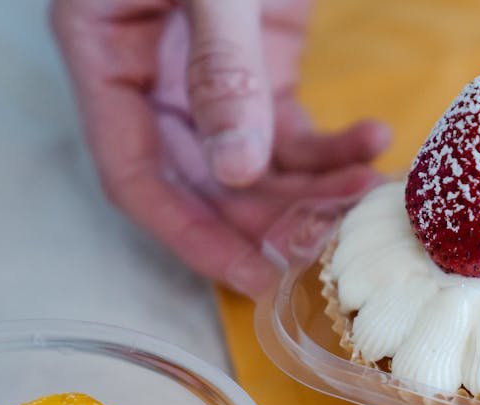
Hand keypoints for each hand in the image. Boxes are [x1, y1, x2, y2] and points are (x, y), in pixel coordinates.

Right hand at [52, 0, 389, 296]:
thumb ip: (222, 67)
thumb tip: (237, 171)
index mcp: (105, 54)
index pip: (136, 176)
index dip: (192, 236)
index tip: (252, 276)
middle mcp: (151, 75)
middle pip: (204, 182)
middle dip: (272, 217)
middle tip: (333, 241)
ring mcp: (206, 71)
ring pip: (256, 163)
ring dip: (315, 188)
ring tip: (370, 194)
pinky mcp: (258, 60)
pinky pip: (291, 126)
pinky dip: (334, 144)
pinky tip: (375, 139)